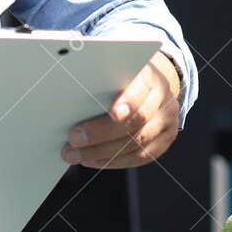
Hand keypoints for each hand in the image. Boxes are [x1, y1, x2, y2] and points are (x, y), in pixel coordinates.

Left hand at [61, 51, 181, 169]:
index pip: (141, 87)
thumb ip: (99, 80)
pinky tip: (92, 160)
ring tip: (75, 155)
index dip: (129, 101)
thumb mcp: (113, 70)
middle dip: (102, 134)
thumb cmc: (122, 76)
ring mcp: (167, 120)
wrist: (152, 84)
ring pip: (138, 143)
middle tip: (73, 140)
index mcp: (149, 75)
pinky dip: (114, 162)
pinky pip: (141, 157)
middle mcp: (162, 97)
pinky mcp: (165, 139)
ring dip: (102, 153)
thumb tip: (64, 95)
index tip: (112, 113)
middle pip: (138, 121)